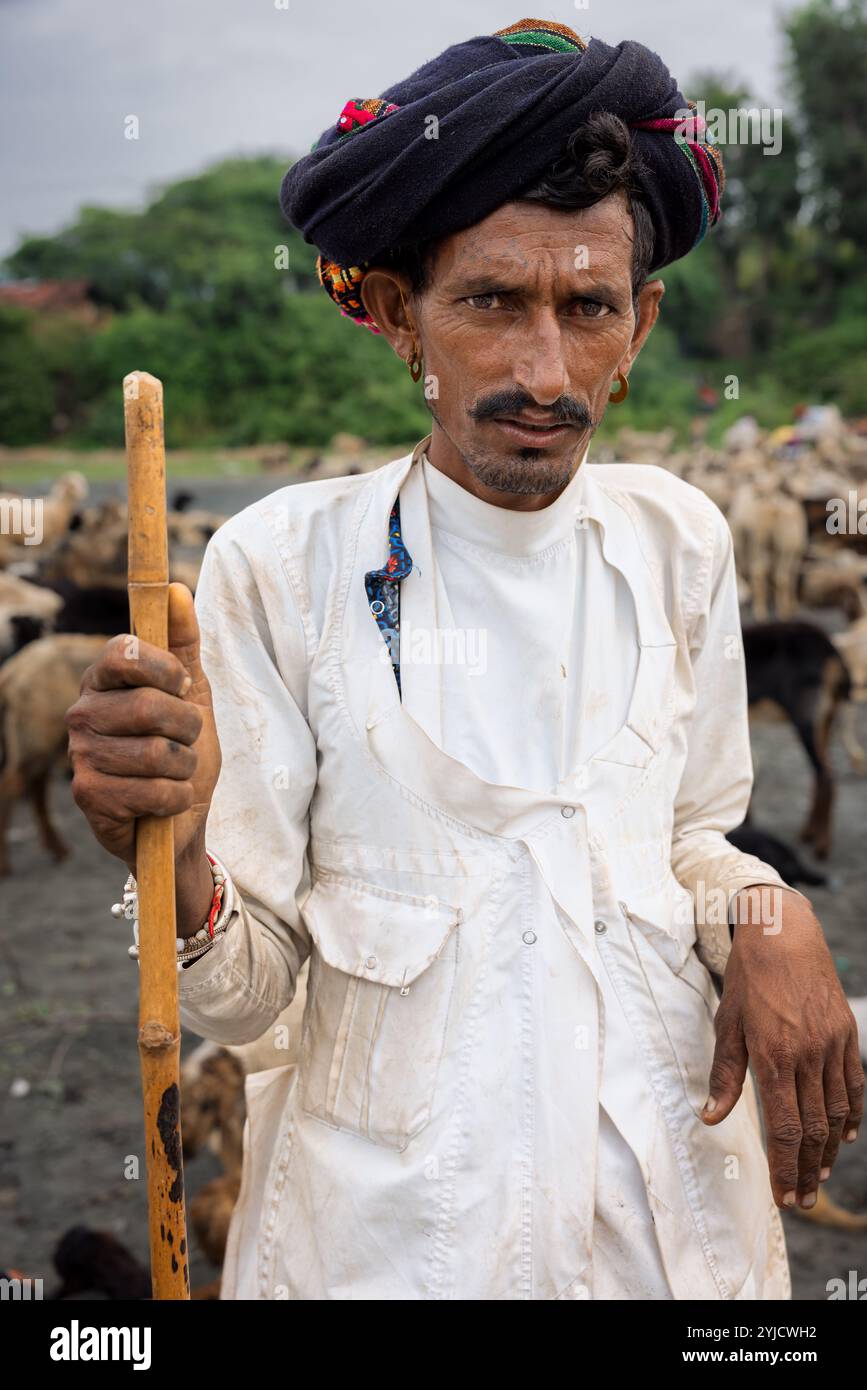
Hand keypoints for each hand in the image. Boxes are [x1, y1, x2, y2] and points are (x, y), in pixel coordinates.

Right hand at [65, 583, 220, 877]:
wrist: (179, 817)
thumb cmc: (182, 750)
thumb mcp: (193, 693)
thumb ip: (184, 643)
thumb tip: (175, 590)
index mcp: (103, 680)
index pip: (124, 650)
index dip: (165, 668)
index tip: (182, 685)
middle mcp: (82, 712)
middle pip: (149, 705)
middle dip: (187, 727)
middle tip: (184, 740)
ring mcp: (80, 754)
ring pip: (157, 752)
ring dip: (184, 766)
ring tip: (174, 772)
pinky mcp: (89, 795)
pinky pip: (154, 790)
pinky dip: (175, 798)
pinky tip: (163, 800)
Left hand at [702, 885, 863, 1209]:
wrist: (784, 934)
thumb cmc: (750, 979)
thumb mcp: (727, 1023)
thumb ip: (723, 1074)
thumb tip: (710, 1117)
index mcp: (773, 1056)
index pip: (784, 1127)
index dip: (784, 1167)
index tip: (783, 1195)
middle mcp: (808, 1055)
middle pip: (813, 1128)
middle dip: (806, 1170)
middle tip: (802, 1199)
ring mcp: (832, 1046)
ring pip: (837, 1111)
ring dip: (829, 1149)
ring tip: (818, 1175)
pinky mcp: (847, 1035)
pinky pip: (854, 1084)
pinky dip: (852, 1114)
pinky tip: (844, 1135)